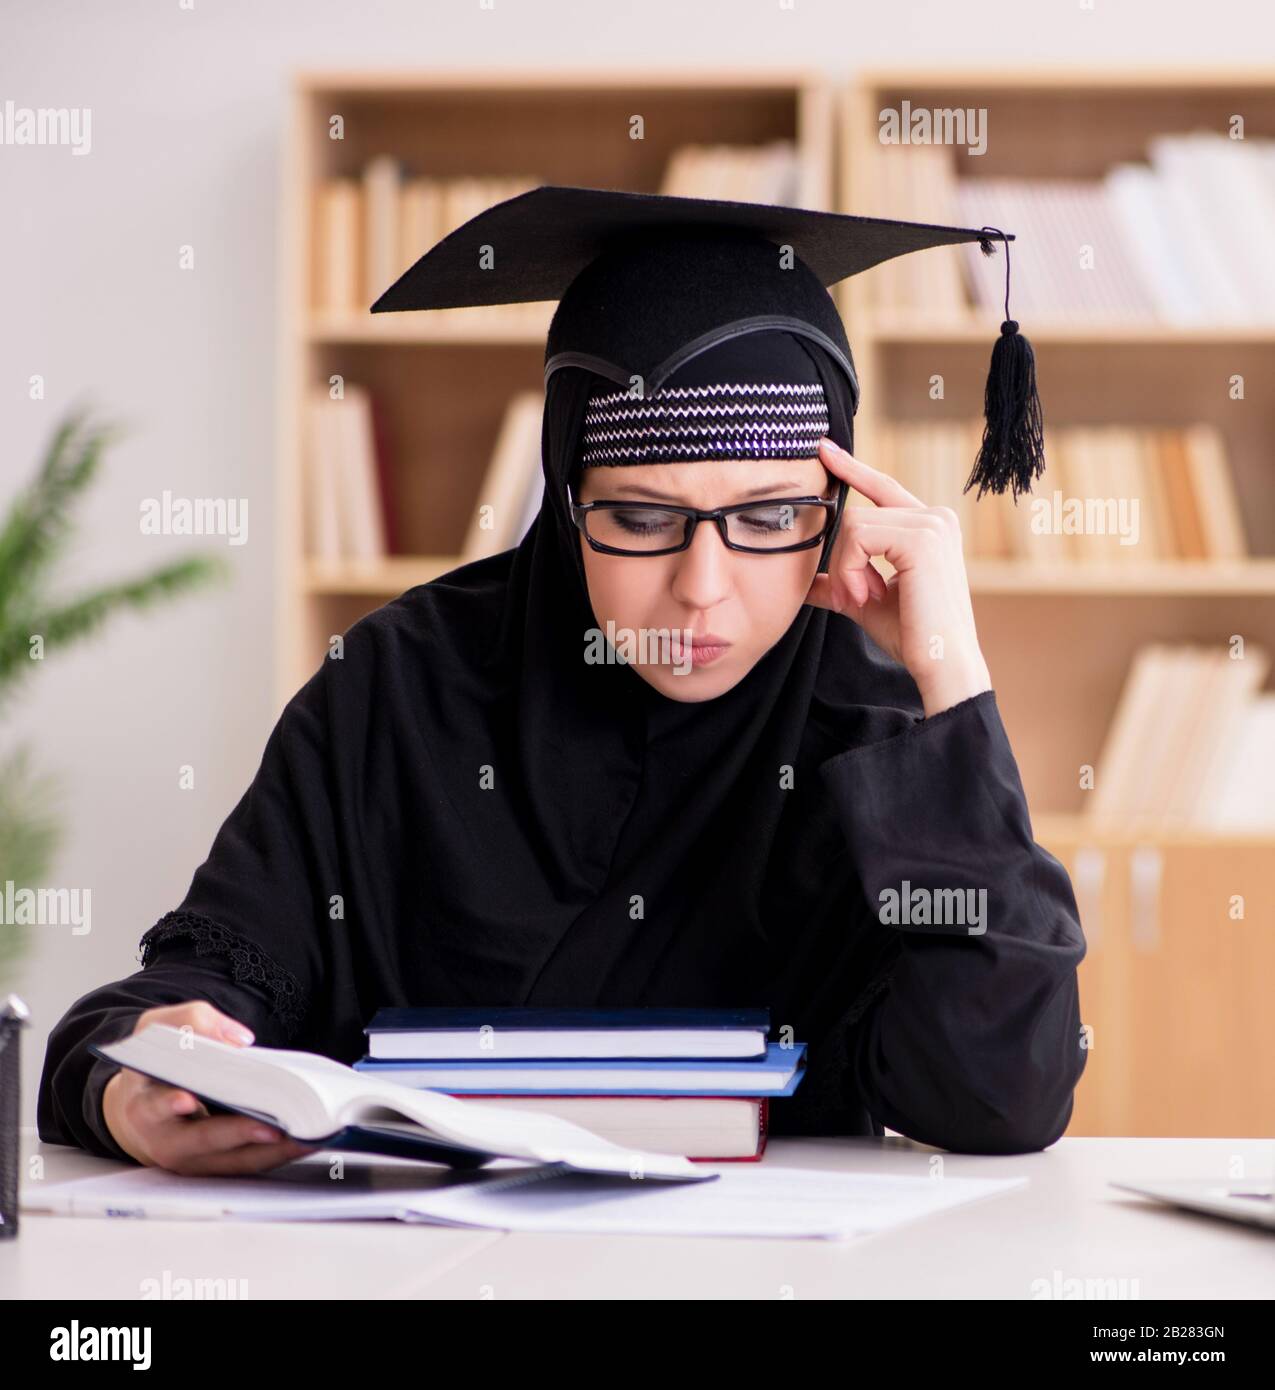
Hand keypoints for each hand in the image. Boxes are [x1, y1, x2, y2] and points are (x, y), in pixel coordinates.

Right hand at [101, 1000, 320, 1173]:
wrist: (147, 1101)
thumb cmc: (156, 1064)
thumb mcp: (160, 1030)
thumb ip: (193, 1022)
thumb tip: (236, 1040)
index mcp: (145, 1106)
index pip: (155, 1107)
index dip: (169, 1103)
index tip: (186, 1099)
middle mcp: (166, 1140)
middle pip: (202, 1141)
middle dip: (237, 1133)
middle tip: (271, 1127)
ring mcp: (192, 1159)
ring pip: (232, 1160)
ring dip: (270, 1151)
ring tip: (303, 1136)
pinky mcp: (217, 1165)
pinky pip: (248, 1163)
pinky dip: (276, 1154)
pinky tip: (303, 1141)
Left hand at [806, 437, 991, 717]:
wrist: (942, 663)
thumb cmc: (913, 636)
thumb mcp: (866, 601)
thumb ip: (840, 583)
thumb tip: (806, 583)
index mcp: (928, 526)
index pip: (882, 489)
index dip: (852, 469)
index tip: (824, 449)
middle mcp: (935, 516)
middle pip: (858, 515)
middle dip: (844, 560)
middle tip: (854, 597)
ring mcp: (932, 524)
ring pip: (854, 526)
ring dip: (847, 568)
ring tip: (862, 598)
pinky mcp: (923, 537)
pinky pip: (859, 537)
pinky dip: (851, 569)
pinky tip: (866, 594)